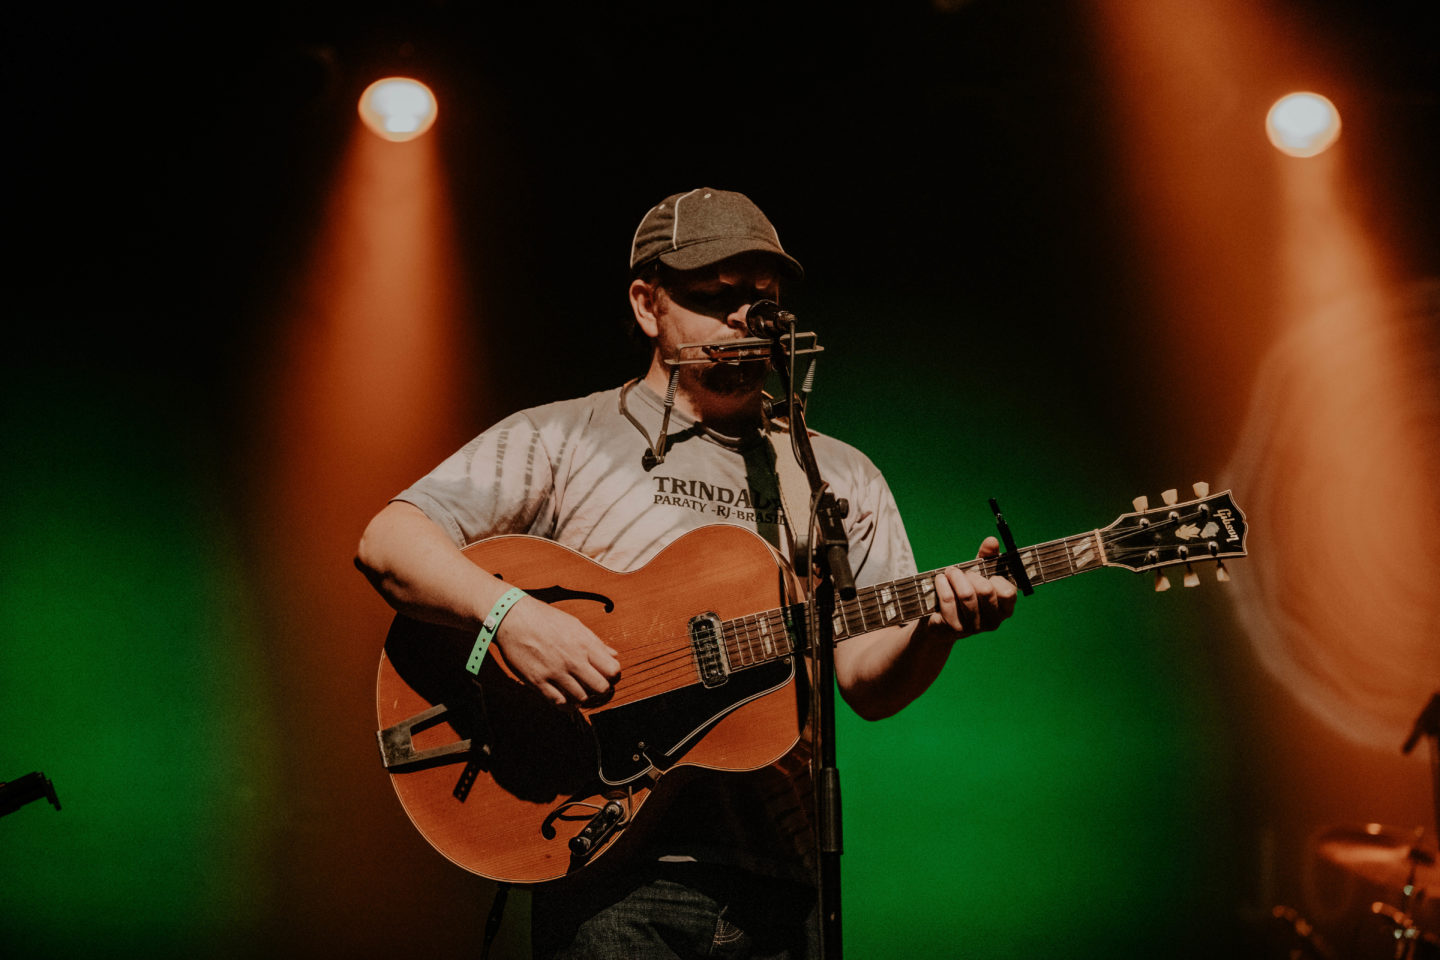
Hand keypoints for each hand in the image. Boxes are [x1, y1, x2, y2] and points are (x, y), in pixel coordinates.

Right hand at [493, 597, 621, 708]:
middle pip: (601, 688)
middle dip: (601, 690)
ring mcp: (555, 671)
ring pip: (581, 698)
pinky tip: (564, 697)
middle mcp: (572, 659)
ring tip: (577, 690)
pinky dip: (565, 704)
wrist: (513, 618)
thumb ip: (596, 643)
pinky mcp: (538, 681)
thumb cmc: (545, 619)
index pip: (613, 670)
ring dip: (582, 697)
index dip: (613, 676)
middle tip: (594, 686)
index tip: (606, 675)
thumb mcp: (575, 625)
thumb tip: (614, 655)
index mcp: (584, 643)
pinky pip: (559, 702)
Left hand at [927, 536, 1016, 639]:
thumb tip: (992, 541)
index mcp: (1005, 609)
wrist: (940, 619)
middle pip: (985, 591)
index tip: (985, 574)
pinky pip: (948, 601)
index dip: (995, 579)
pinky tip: (939, 581)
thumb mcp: (978, 574)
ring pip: (966, 595)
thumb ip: (988, 557)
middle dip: (969, 574)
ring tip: (948, 572)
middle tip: (957, 570)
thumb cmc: (965, 592)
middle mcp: (993, 622)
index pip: (1008, 592)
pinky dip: (942, 586)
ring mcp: (974, 628)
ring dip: (954, 577)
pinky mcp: (954, 629)